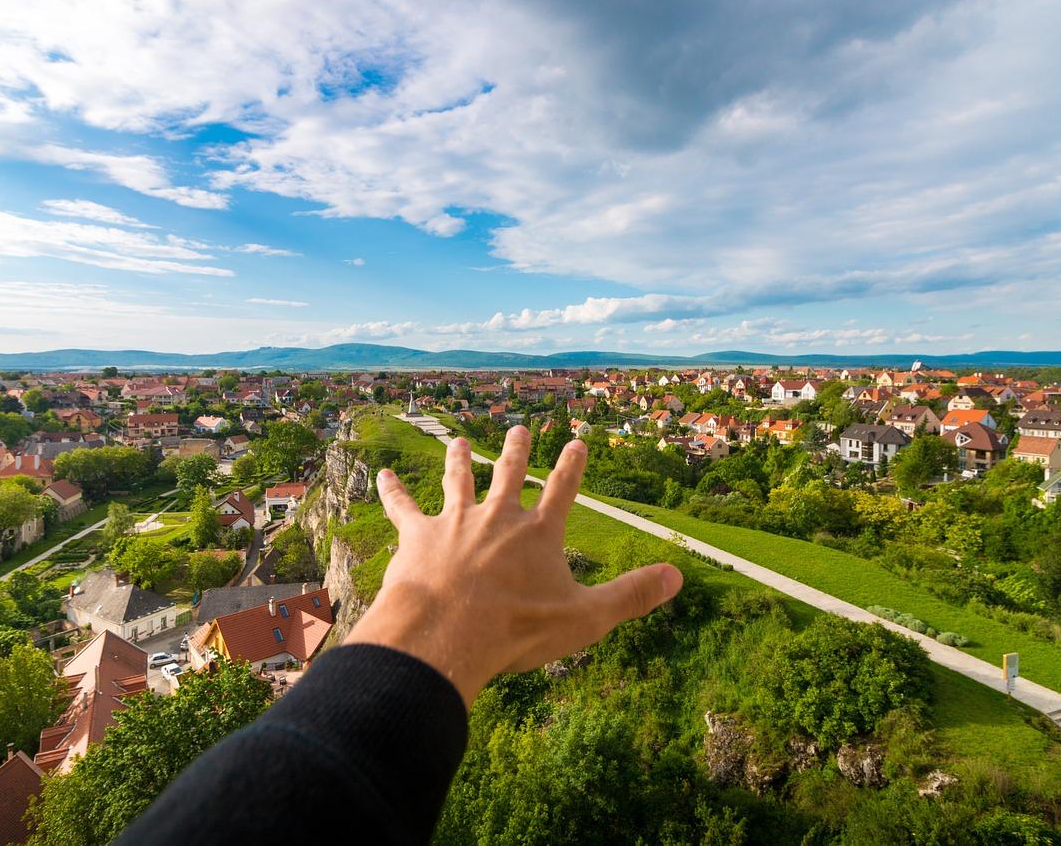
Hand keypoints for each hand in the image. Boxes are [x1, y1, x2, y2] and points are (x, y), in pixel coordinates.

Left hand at [345, 425, 682, 704]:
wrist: (447, 631)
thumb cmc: (517, 629)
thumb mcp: (586, 618)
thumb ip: (632, 595)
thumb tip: (679, 576)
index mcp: (539, 533)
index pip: (562, 490)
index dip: (571, 466)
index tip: (576, 442)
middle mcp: (498, 517)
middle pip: (509, 475)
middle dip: (516, 451)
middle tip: (518, 428)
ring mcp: (455, 521)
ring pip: (458, 481)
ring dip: (459, 461)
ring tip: (457, 441)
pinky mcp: (417, 535)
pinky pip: (404, 507)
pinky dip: (393, 491)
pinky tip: (381, 475)